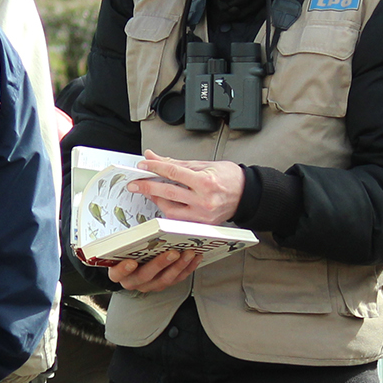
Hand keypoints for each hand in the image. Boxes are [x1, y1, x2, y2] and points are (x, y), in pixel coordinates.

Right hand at [106, 248, 203, 292]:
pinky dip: (187, 268)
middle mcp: (133, 282)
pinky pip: (177, 279)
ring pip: (164, 280)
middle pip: (145, 276)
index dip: (123, 269)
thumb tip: (146, 230)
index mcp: (118, 272)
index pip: (117, 273)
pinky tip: (195, 258)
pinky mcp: (163, 284)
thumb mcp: (123, 244)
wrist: (132, 261)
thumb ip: (128, 240)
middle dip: (160, 264)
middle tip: (172, 253)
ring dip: (179, 266)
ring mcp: (149, 285)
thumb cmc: (127, 249)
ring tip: (189, 253)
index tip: (131, 262)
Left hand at [128, 150, 243, 224]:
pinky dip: (169, 211)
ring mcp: (203, 215)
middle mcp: (204, 200)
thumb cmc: (229, 177)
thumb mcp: (203, 165)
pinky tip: (164, 203)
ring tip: (149, 192)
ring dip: (157, 201)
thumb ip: (176, 163)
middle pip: (168, 193)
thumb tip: (154, 157)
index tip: (142, 165)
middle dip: (148, 187)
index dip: (154, 168)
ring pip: (171, 211)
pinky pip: (180, 220)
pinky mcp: (203, 225)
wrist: (247, 194)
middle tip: (134, 184)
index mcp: (205, 182)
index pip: (173, 173)